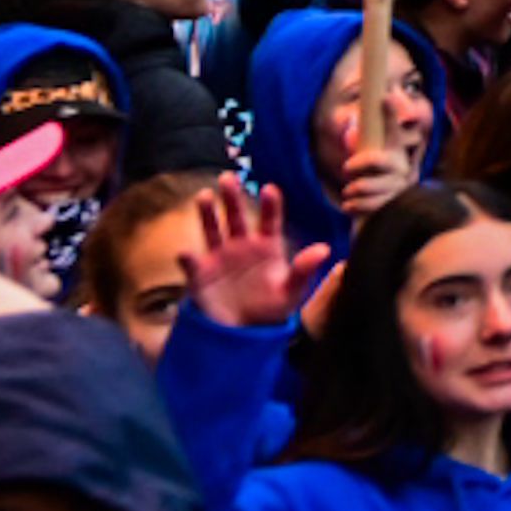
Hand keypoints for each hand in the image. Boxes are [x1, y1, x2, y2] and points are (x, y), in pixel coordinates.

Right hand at [187, 182, 316, 332]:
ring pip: (212, 230)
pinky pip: (192, 264)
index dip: (270, 205)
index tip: (270, 189)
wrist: (242, 332)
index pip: (269, 220)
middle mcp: (241, 245)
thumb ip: (303, 270)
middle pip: (236, 216)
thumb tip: (324, 249)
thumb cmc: (270, 308)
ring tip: (205, 196)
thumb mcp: (291, 292)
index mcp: (266, 246)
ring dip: (207, 213)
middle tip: (228, 178)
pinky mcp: (201, 274)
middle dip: (232, 197)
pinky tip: (186, 254)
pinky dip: (188, 259)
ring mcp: (219, 257)